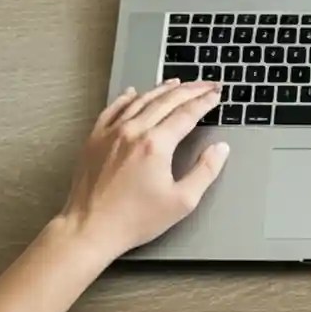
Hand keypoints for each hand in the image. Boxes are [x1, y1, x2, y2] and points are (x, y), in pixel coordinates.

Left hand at [56, 80, 229, 256]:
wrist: (89, 229)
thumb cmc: (134, 220)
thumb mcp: (181, 202)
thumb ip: (205, 171)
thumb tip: (220, 149)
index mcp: (156, 144)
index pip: (187, 113)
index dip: (205, 101)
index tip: (216, 94)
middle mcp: (133, 131)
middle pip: (167, 100)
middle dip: (190, 89)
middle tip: (206, 85)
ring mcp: (111, 132)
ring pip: (141, 100)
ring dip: (162, 89)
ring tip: (177, 82)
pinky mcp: (94, 139)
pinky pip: (113, 109)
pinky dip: (126, 97)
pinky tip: (133, 92)